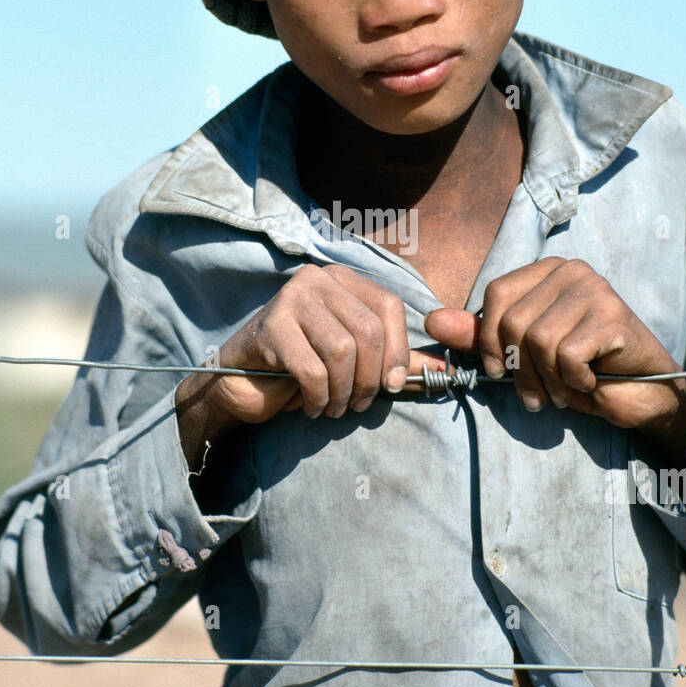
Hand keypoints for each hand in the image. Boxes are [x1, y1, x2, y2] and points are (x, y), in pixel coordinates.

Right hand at [179, 264, 446, 432]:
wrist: (240, 380)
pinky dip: (318, 397)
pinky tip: (312, 406)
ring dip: (343, 391)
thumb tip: (445, 371)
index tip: (393, 386)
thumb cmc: (302, 367)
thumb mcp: (354, 360)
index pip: (389, 307)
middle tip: (358, 404)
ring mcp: (291, 298)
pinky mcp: (270, 326)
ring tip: (333, 406)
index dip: (398, 351)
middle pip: (367, 331)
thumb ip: (395, 361)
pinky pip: (312, 370)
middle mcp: (318, 280)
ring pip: (342, 350)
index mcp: (343, 279)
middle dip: (369, 378)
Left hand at [424, 257, 685, 465]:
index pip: (495, 295)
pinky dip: (572, 380)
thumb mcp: (523, 354)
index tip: (500, 371)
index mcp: (546, 271)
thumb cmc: (581, 370)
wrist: (642, 393)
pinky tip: (590, 381)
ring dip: (547, 380)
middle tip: (539, 393)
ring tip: (564, 389)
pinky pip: (566, 354)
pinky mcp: (614, 316)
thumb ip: (480, 336)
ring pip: (539, 340)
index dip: (489, 341)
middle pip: (514, 321)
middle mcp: (571, 270)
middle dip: (521, 369)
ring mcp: (596, 290)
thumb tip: (431, 320)